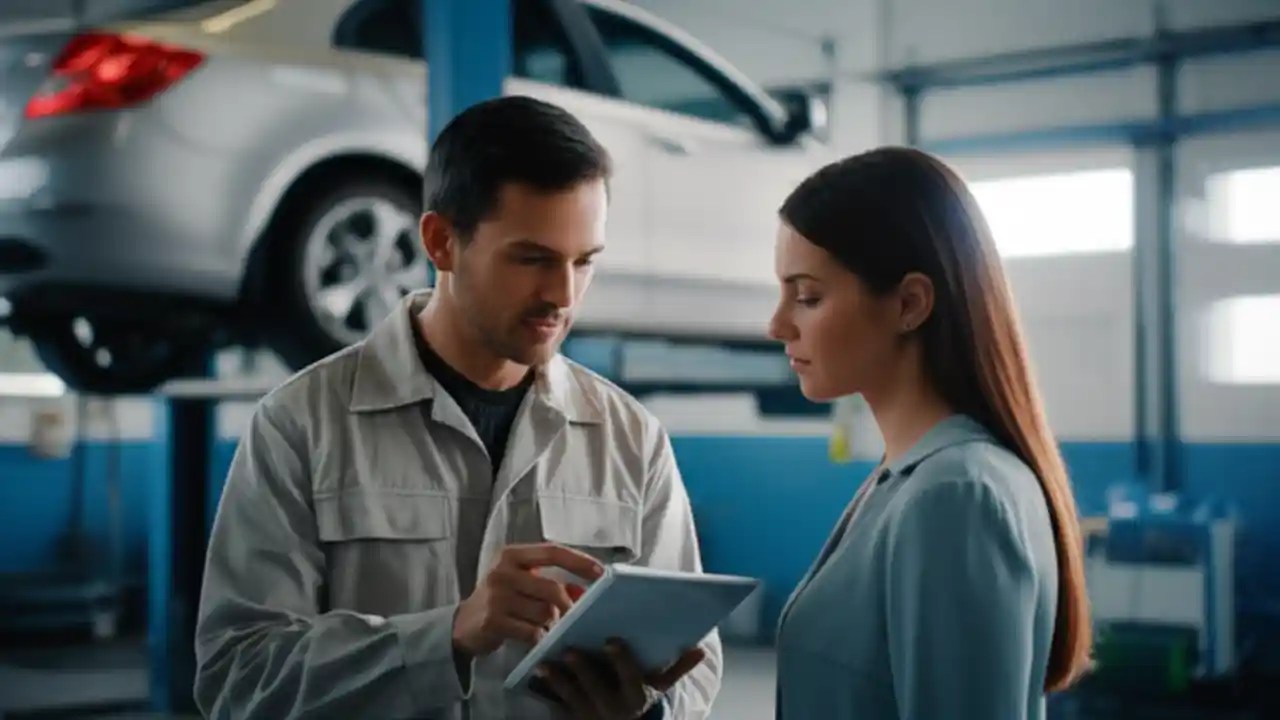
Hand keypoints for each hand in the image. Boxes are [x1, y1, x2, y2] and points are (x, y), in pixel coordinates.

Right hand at [452, 543, 602, 657]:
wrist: (464, 625)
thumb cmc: (502, 599)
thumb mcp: (522, 582)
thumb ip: (550, 581)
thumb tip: (586, 591)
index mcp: (512, 555)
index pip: (553, 551)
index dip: (580, 561)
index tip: (602, 572)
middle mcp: (503, 571)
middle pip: (552, 587)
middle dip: (568, 604)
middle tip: (574, 615)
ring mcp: (497, 596)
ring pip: (544, 612)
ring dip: (550, 623)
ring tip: (543, 625)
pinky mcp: (494, 621)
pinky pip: (531, 631)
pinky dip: (539, 637)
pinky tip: (534, 637)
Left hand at [535, 639, 705, 718]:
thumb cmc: (642, 700)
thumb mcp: (660, 687)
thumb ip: (678, 668)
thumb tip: (700, 649)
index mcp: (636, 696)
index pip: (629, 677)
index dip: (621, 660)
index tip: (611, 640)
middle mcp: (614, 710)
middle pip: (597, 689)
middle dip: (584, 671)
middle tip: (570, 650)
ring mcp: (591, 717)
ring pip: (574, 699)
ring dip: (559, 681)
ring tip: (545, 664)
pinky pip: (559, 708)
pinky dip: (549, 693)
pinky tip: (538, 678)